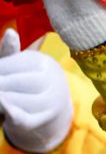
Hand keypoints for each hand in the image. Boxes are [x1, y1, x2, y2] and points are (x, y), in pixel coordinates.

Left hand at [0, 28, 72, 152]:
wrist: (52, 107)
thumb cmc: (27, 81)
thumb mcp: (18, 65)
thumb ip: (9, 52)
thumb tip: (10, 33)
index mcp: (45, 62)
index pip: (13, 64)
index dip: (0, 69)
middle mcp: (53, 81)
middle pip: (15, 83)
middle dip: (0, 85)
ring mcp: (51, 102)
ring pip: (17, 101)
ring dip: (2, 100)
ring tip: (1, 97)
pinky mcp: (45, 120)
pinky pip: (24, 119)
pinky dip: (12, 115)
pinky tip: (5, 108)